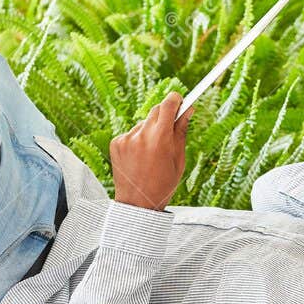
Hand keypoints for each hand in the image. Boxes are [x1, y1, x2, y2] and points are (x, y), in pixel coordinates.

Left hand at [109, 93, 188, 210]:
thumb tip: (188, 109)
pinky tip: (140, 157)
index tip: (181, 101)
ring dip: (150, 130)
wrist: (137, 204)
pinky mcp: (116, 143)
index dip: (176, 99)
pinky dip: (138, 140)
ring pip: (143, 123)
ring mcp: (126, 138)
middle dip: (164, 116)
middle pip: (155, 110)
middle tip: (169, 129)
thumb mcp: (179, 160)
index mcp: (160, 138)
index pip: (168, 104)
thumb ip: (181, 132)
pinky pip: (132, 133)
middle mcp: (141, 134)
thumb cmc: (163, 184)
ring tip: (152, 153)